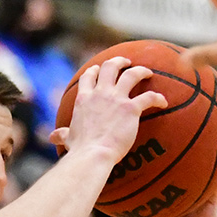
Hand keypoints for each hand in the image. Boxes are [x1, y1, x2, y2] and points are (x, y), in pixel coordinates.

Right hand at [54, 55, 168, 161]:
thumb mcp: (68, 139)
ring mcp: (116, 99)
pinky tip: (164, 102)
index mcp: (84, 99)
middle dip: (119, 61)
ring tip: (148, 72)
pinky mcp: (131, 108)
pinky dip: (158, 98)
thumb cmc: (80, 149)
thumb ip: (63, 134)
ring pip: (132, 74)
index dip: (94, 70)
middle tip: (127, 62)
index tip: (99, 69)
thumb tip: (52, 137)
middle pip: (110, 67)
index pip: (88, 76)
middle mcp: (100, 93)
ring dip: (141, 70)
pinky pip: (149, 97)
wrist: (92, 155)